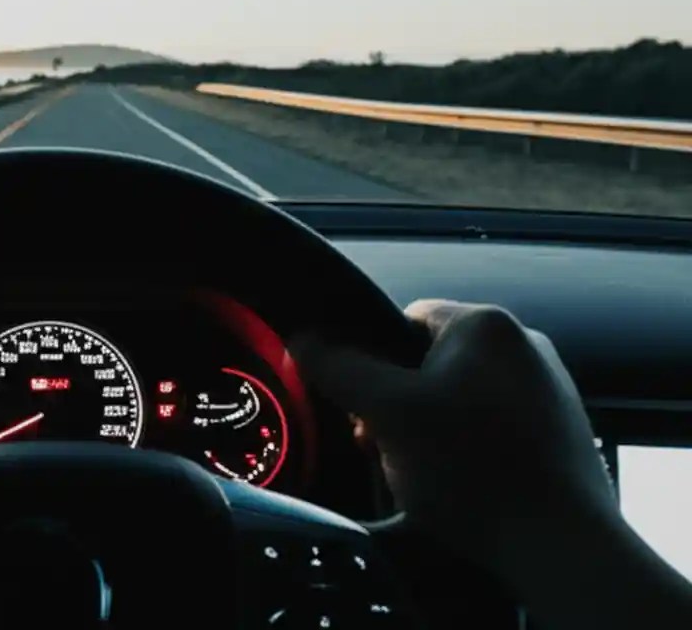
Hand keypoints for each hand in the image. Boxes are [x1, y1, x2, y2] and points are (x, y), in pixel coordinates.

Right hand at [292, 300, 614, 575]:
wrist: (559, 543)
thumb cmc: (471, 467)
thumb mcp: (387, 413)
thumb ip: (339, 369)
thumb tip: (303, 339)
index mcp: (484, 323)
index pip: (402, 320)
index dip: (371, 363)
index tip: (363, 410)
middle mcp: (524, 343)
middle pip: (429, 363)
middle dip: (398, 404)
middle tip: (385, 447)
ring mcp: (548, 388)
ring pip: (459, 398)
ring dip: (429, 430)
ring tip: (423, 473)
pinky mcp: (560, 431)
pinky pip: (492, 427)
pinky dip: (468, 450)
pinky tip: (462, 486)